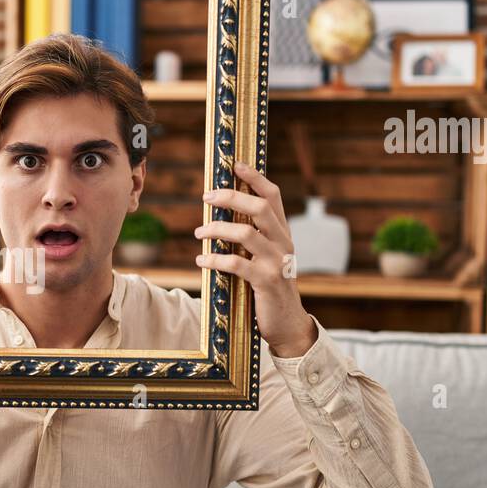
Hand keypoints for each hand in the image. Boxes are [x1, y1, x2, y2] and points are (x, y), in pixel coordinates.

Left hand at [193, 160, 317, 358]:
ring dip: (217, 229)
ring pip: (246, 233)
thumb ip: (254, 236)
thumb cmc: (271, 286)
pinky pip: (237, 264)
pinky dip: (215, 260)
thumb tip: (224, 215)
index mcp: (283, 233)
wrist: (288, 322)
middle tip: (206, 198)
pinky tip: (201, 261)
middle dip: (230, 198)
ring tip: (198, 233)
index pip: (273, 196)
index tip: (235, 165)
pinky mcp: (266, 281)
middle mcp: (283, 243)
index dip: (255, 178)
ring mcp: (276, 262)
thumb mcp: (267, 257)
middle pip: (259, 208)